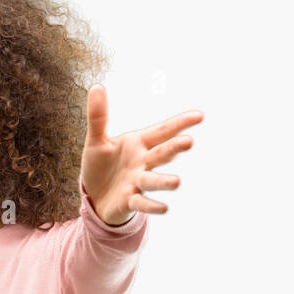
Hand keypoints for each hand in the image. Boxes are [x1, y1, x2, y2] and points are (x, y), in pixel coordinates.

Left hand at [80, 84, 202, 224]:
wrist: (94, 197)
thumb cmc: (100, 167)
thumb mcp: (96, 140)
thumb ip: (98, 116)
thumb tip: (97, 85)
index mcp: (138, 144)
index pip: (162, 131)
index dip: (180, 124)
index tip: (199, 116)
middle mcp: (142, 162)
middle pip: (161, 154)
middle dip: (174, 148)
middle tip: (189, 141)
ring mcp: (137, 182)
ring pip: (153, 180)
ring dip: (164, 181)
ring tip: (177, 182)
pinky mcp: (129, 201)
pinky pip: (142, 203)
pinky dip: (151, 205)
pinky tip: (164, 208)